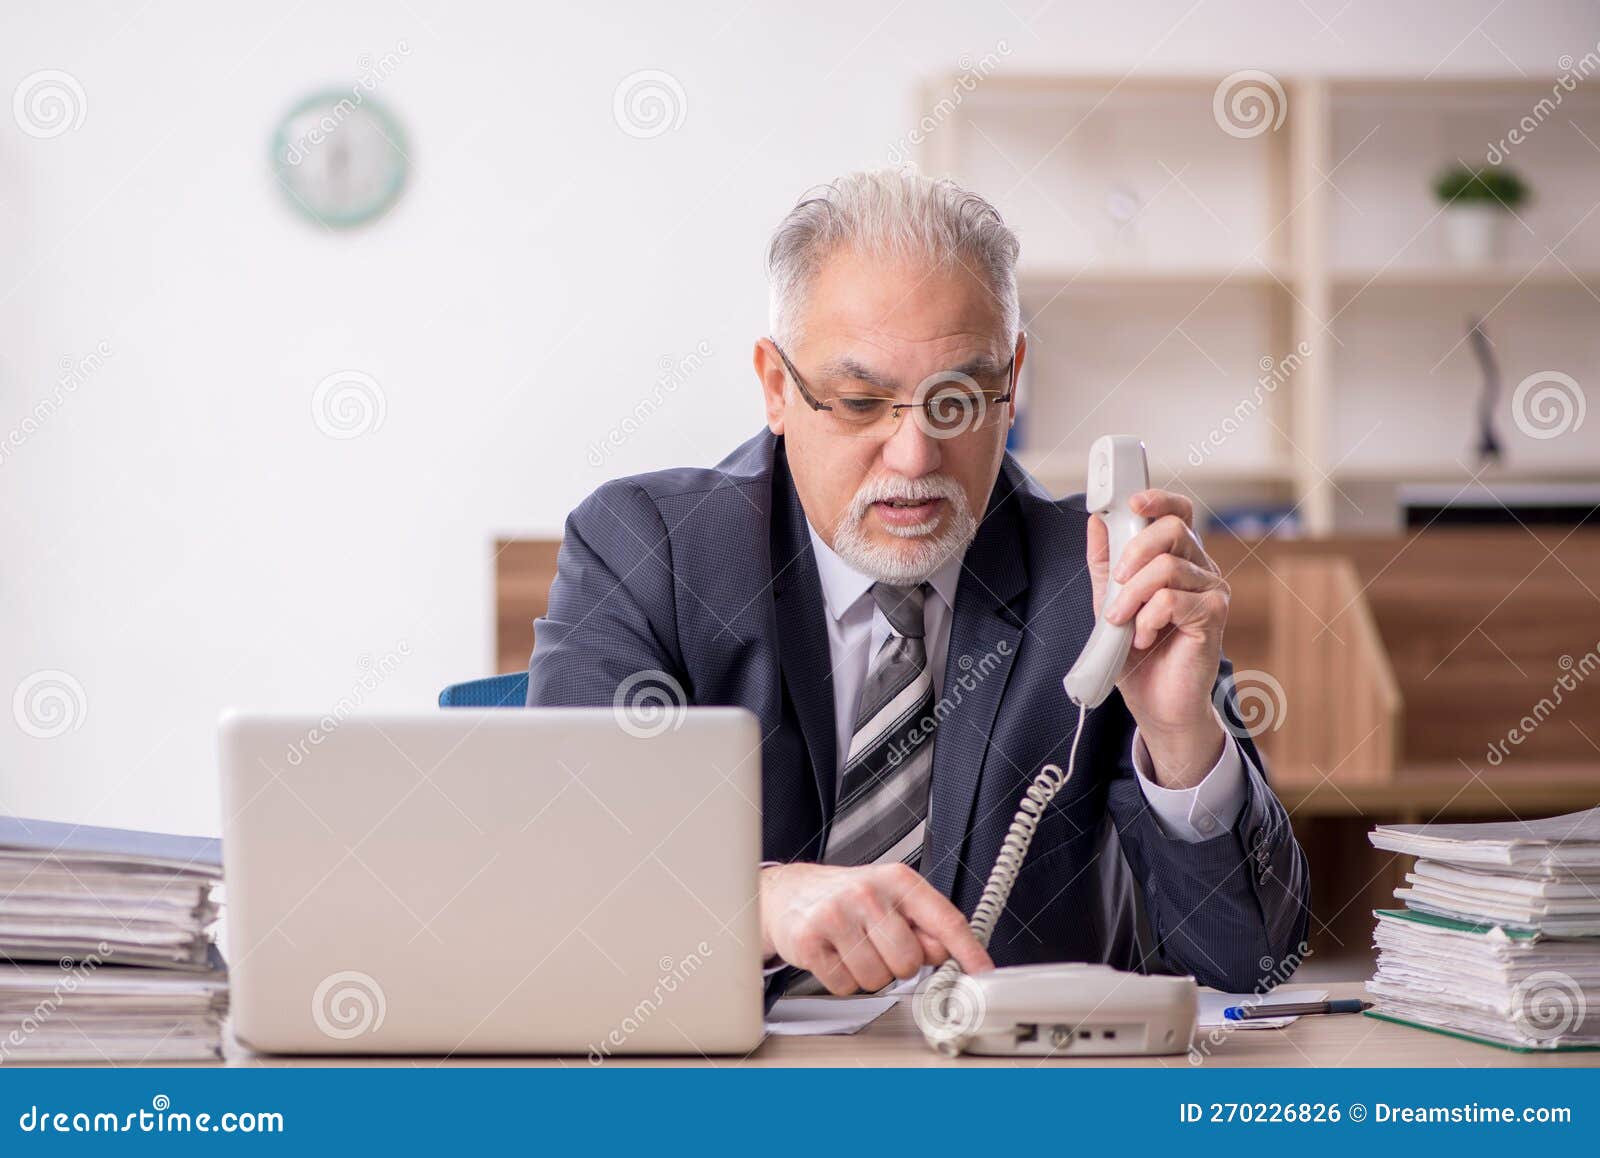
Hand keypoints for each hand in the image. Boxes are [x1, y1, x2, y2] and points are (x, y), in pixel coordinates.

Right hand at [760, 862, 992, 994]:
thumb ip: (924, 925)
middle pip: (909, 961)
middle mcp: (868, 893)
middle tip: (879, 945)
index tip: (983, 972)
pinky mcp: (810, 941)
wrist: (788, 892)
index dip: (967, 951)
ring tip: (854, 947)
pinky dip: (842, 980)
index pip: (944, 919)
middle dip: (897, 964)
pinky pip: (845, 986)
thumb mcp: (891, 898)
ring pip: (877, 979)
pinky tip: (834, 955)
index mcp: (897, 880)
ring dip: (868, 974)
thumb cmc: (847, 897)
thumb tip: (947, 954)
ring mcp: (836, 915)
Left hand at [1086, 489, 1227, 787]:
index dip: (1158, 500)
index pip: (1179, 513)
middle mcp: (1201, 570)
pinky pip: (1172, 599)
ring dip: (1132, 597)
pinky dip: (1147, 619)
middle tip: (1117, 585)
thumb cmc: (1136, 655)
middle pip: (1173, 529)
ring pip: (1166, 567)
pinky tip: (1144, 638)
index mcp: (1179, 560)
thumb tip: (1096, 520)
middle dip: (1133, 553)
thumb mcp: (1109, 601)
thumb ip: (1104, 562)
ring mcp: (1212, 592)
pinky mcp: (1214, 616)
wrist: (1154, 703)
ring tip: (1124, 623)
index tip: (1131, 504)